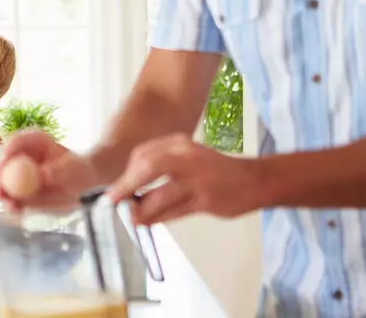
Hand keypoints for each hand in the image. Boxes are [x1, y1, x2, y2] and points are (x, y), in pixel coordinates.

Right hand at [0, 130, 102, 208]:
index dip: (11, 149)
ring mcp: (22, 176)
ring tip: (10, 203)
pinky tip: (16, 209)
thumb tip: (42, 176)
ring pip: (4, 183)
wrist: (87, 184)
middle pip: (4, 163)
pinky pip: (14, 198)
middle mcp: (24, 158)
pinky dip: (13, 204)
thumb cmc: (82, 169)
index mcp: (36, 143)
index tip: (8, 157)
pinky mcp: (24, 193)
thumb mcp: (76, 167)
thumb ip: (59, 170)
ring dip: (2, 192)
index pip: (19, 141)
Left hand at [107, 133, 262, 224]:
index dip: (126, 172)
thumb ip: (162, 167)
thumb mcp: (187, 157)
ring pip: (160, 195)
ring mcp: (197, 179)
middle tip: (112, 201)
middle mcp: (187, 157)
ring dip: (141, 209)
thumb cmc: (214, 170)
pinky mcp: (206, 200)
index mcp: (179, 143)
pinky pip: (174, 211)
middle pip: (147, 169)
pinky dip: (157, 218)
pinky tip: (148, 222)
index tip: (117, 187)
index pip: (143, 154)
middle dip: (125, 187)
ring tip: (131, 217)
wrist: (253, 179)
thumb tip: (130, 186)